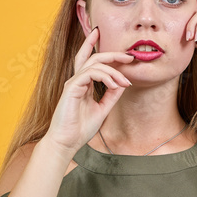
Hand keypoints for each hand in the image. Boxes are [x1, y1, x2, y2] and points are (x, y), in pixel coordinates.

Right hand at [41, 27, 132, 153]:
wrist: (67, 142)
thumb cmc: (80, 128)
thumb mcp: (102, 109)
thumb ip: (111, 95)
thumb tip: (123, 83)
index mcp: (84, 85)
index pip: (94, 63)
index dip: (110, 57)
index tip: (128, 59)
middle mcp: (78, 81)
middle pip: (94, 58)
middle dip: (113, 54)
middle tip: (129, 56)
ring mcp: (73, 83)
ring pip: (94, 64)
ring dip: (113, 71)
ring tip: (125, 82)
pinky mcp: (71, 87)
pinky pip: (89, 73)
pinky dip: (105, 77)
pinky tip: (114, 86)